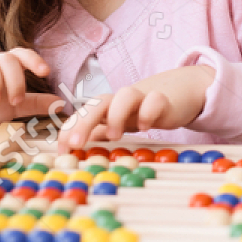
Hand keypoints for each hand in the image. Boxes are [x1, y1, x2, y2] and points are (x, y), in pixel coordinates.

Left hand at [60, 65, 215, 147]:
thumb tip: (76, 148)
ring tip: (115, 135)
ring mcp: (142, 97)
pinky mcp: (164, 99)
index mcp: (108, 106)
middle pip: (98, 103)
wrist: (179, 91)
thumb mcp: (120, 123)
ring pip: (125, 96)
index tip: (62, 149)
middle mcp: (121, 100)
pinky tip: (146, 127)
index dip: (70, 128)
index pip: (83, 113)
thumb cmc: (145, 109)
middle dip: (83, 122)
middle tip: (75, 143)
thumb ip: (100, 133)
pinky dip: (148, 112)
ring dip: (117, 115)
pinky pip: (154, 101)